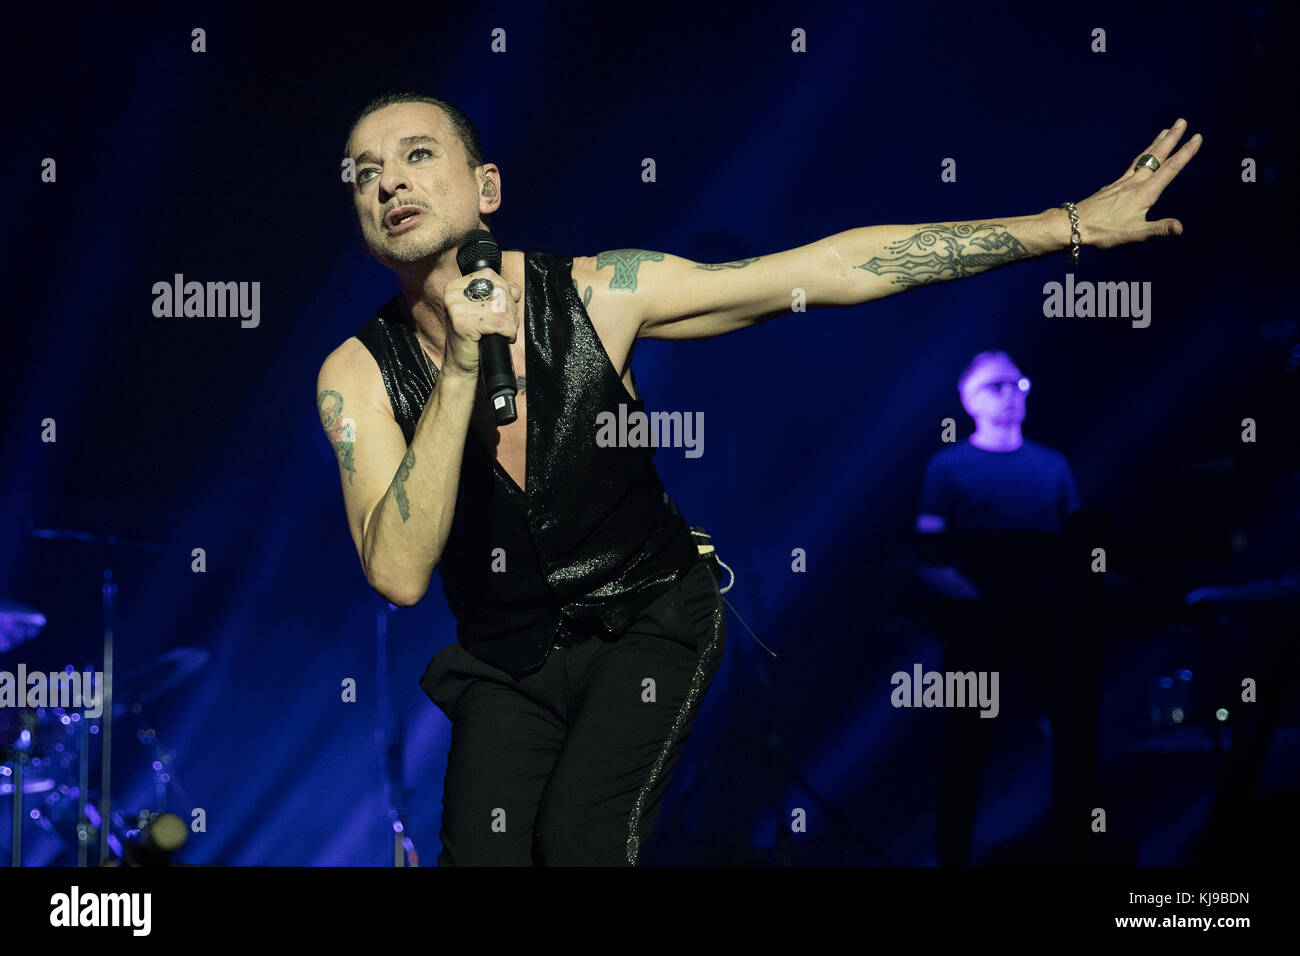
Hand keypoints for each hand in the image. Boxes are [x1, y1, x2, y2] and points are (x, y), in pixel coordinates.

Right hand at [441, 268, 522, 376]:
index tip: (503, 309)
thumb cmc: (475, 340)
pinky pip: (500, 322)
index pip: (490, 276)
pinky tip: (503, 338)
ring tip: (503, 332)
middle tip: (504, 325)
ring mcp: (457, 307)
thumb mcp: (484, 310)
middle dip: (510, 309)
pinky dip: (509, 332)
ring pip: (502, 307)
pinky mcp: (464, 323)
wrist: (462, 367)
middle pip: (499, 290)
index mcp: (456, 286)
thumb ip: (497, 294)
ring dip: (511, 323)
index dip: (505, 292)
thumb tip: (514, 289)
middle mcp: (454, 293)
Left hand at [1071, 119, 1202, 248]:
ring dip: (1157, 143)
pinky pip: (1133, 164)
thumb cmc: (1104, 230)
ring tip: (1166, 129)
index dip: (1185, 153)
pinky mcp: (1114, 185)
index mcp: (1145, 192)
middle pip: (1157, 156)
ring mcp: (1123, 182)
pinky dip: (1143, 155)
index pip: (1170, 169)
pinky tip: (1144, 155)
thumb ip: (1158, 229)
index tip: (1197, 137)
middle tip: (1182, 121)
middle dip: (1171, 138)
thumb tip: (1179, 228)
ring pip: (1144, 157)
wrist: (1075, 224)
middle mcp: (1136, 182)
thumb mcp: (1134, 233)